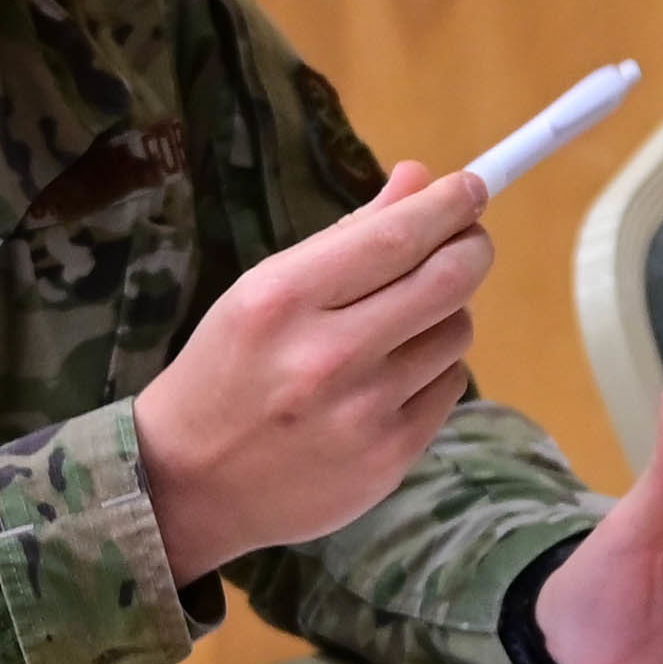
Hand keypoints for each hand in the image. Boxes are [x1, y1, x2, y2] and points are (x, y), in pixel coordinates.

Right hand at [138, 162, 494, 580]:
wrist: (190, 483)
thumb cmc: (228, 370)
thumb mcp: (264, 291)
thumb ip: (348, 237)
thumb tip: (419, 180)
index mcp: (284, 299)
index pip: (396, 236)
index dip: (449, 205)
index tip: (471, 187)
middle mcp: (327, 354)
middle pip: (448, 280)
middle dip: (471, 247)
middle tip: (467, 241)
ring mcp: (364, 412)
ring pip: (457, 332)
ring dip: (446, 313)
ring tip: (404, 320)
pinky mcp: (390, 456)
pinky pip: (450, 385)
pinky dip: (435, 368)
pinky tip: (393, 374)